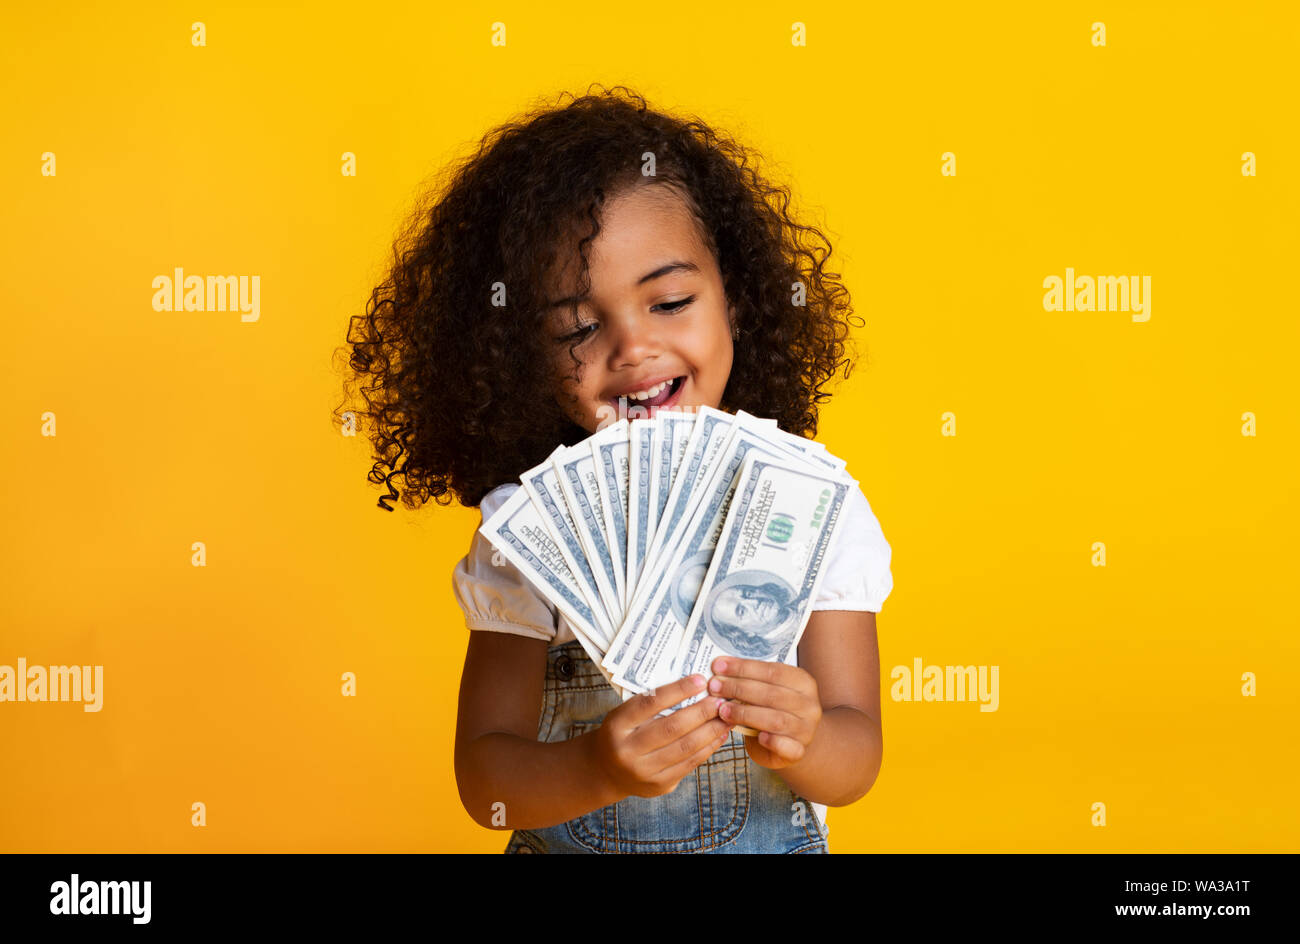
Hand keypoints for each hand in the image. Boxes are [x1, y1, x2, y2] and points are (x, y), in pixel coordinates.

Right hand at [590, 674, 734, 799]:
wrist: (606, 771)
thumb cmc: (622, 733)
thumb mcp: (625, 714)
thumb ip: (651, 704)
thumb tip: (694, 687)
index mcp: (617, 725)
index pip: (650, 703)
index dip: (678, 690)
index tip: (700, 680)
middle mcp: (628, 750)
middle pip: (672, 728)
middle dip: (701, 712)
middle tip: (720, 700)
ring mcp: (644, 771)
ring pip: (685, 748)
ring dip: (711, 731)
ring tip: (726, 717)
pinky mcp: (659, 785)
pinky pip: (690, 764)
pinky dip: (708, 748)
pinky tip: (719, 735)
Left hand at [707, 657, 821, 769]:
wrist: (791, 743)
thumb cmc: (773, 711)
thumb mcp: (767, 691)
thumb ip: (750, 681)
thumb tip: (719, 670)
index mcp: (802, 682)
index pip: (772, 670)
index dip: (743, 668)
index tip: (718, 666)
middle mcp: (808, 704)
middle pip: (772, 694)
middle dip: (739, 688)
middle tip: (715, 687)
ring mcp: (806, 729)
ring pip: (776, 719)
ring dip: (746, 714)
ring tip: (722, 710)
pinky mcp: (800, 750)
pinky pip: (787, 746)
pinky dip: (771, 741)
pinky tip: (758, 736)